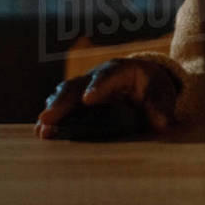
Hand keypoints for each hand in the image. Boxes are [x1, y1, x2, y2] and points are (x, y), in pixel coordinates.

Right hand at [34, 58, 177, 138]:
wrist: (142, 84)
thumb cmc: (152, 87)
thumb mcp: (161, 93)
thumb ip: (161, 106)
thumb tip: (162, 123)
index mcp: (120, 71)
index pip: (108, 76)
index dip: (97, 87)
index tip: (87, 99)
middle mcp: (96, 77)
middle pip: (76, 85)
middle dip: (62, 102)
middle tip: (48, 118)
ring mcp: (83, 88)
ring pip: (63, 96)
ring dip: (52, 112)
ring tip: (42, 130)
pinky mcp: (76, 102)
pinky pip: (61, 109)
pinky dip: (52, 120)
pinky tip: (41, 133)